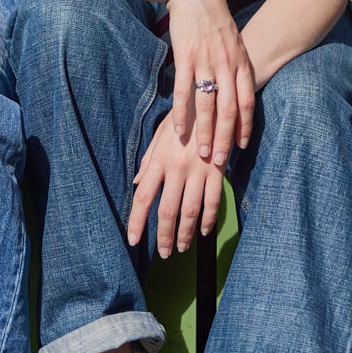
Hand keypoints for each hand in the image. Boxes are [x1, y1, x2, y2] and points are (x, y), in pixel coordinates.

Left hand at [127, 118, 226, 258]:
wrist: (211, 99)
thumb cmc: (182, 117)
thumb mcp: (160, 134)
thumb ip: (148, 160)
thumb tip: (137, 184)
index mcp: (159, 160)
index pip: (143, 197)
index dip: (137, 222)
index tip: (134, 240)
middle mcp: (176, 167)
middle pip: (167, 210)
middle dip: (163, 236)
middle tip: (163, 253)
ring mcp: (198, 170)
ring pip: (190, 211)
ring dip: (185, 234)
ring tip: (180, 248)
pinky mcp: (218, 170)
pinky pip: (213, 202)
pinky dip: (209, 220)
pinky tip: (203, 232)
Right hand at [164, 0, 255, 168]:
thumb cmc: (214, 20)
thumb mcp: (233, 42)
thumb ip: (236, 68)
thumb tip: (239, 94)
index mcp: (240, 62)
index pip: (247, 101)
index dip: (244, 126)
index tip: (240, 147)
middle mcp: (226, 64)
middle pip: (228, 109)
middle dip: (224, 138)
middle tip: (219, 161)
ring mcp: (205, 61)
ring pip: (207, 105)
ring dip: (204, 133)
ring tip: (200, 154)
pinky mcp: (185, 56)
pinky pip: (183, 91)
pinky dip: (181, 114)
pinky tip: (178, 131)